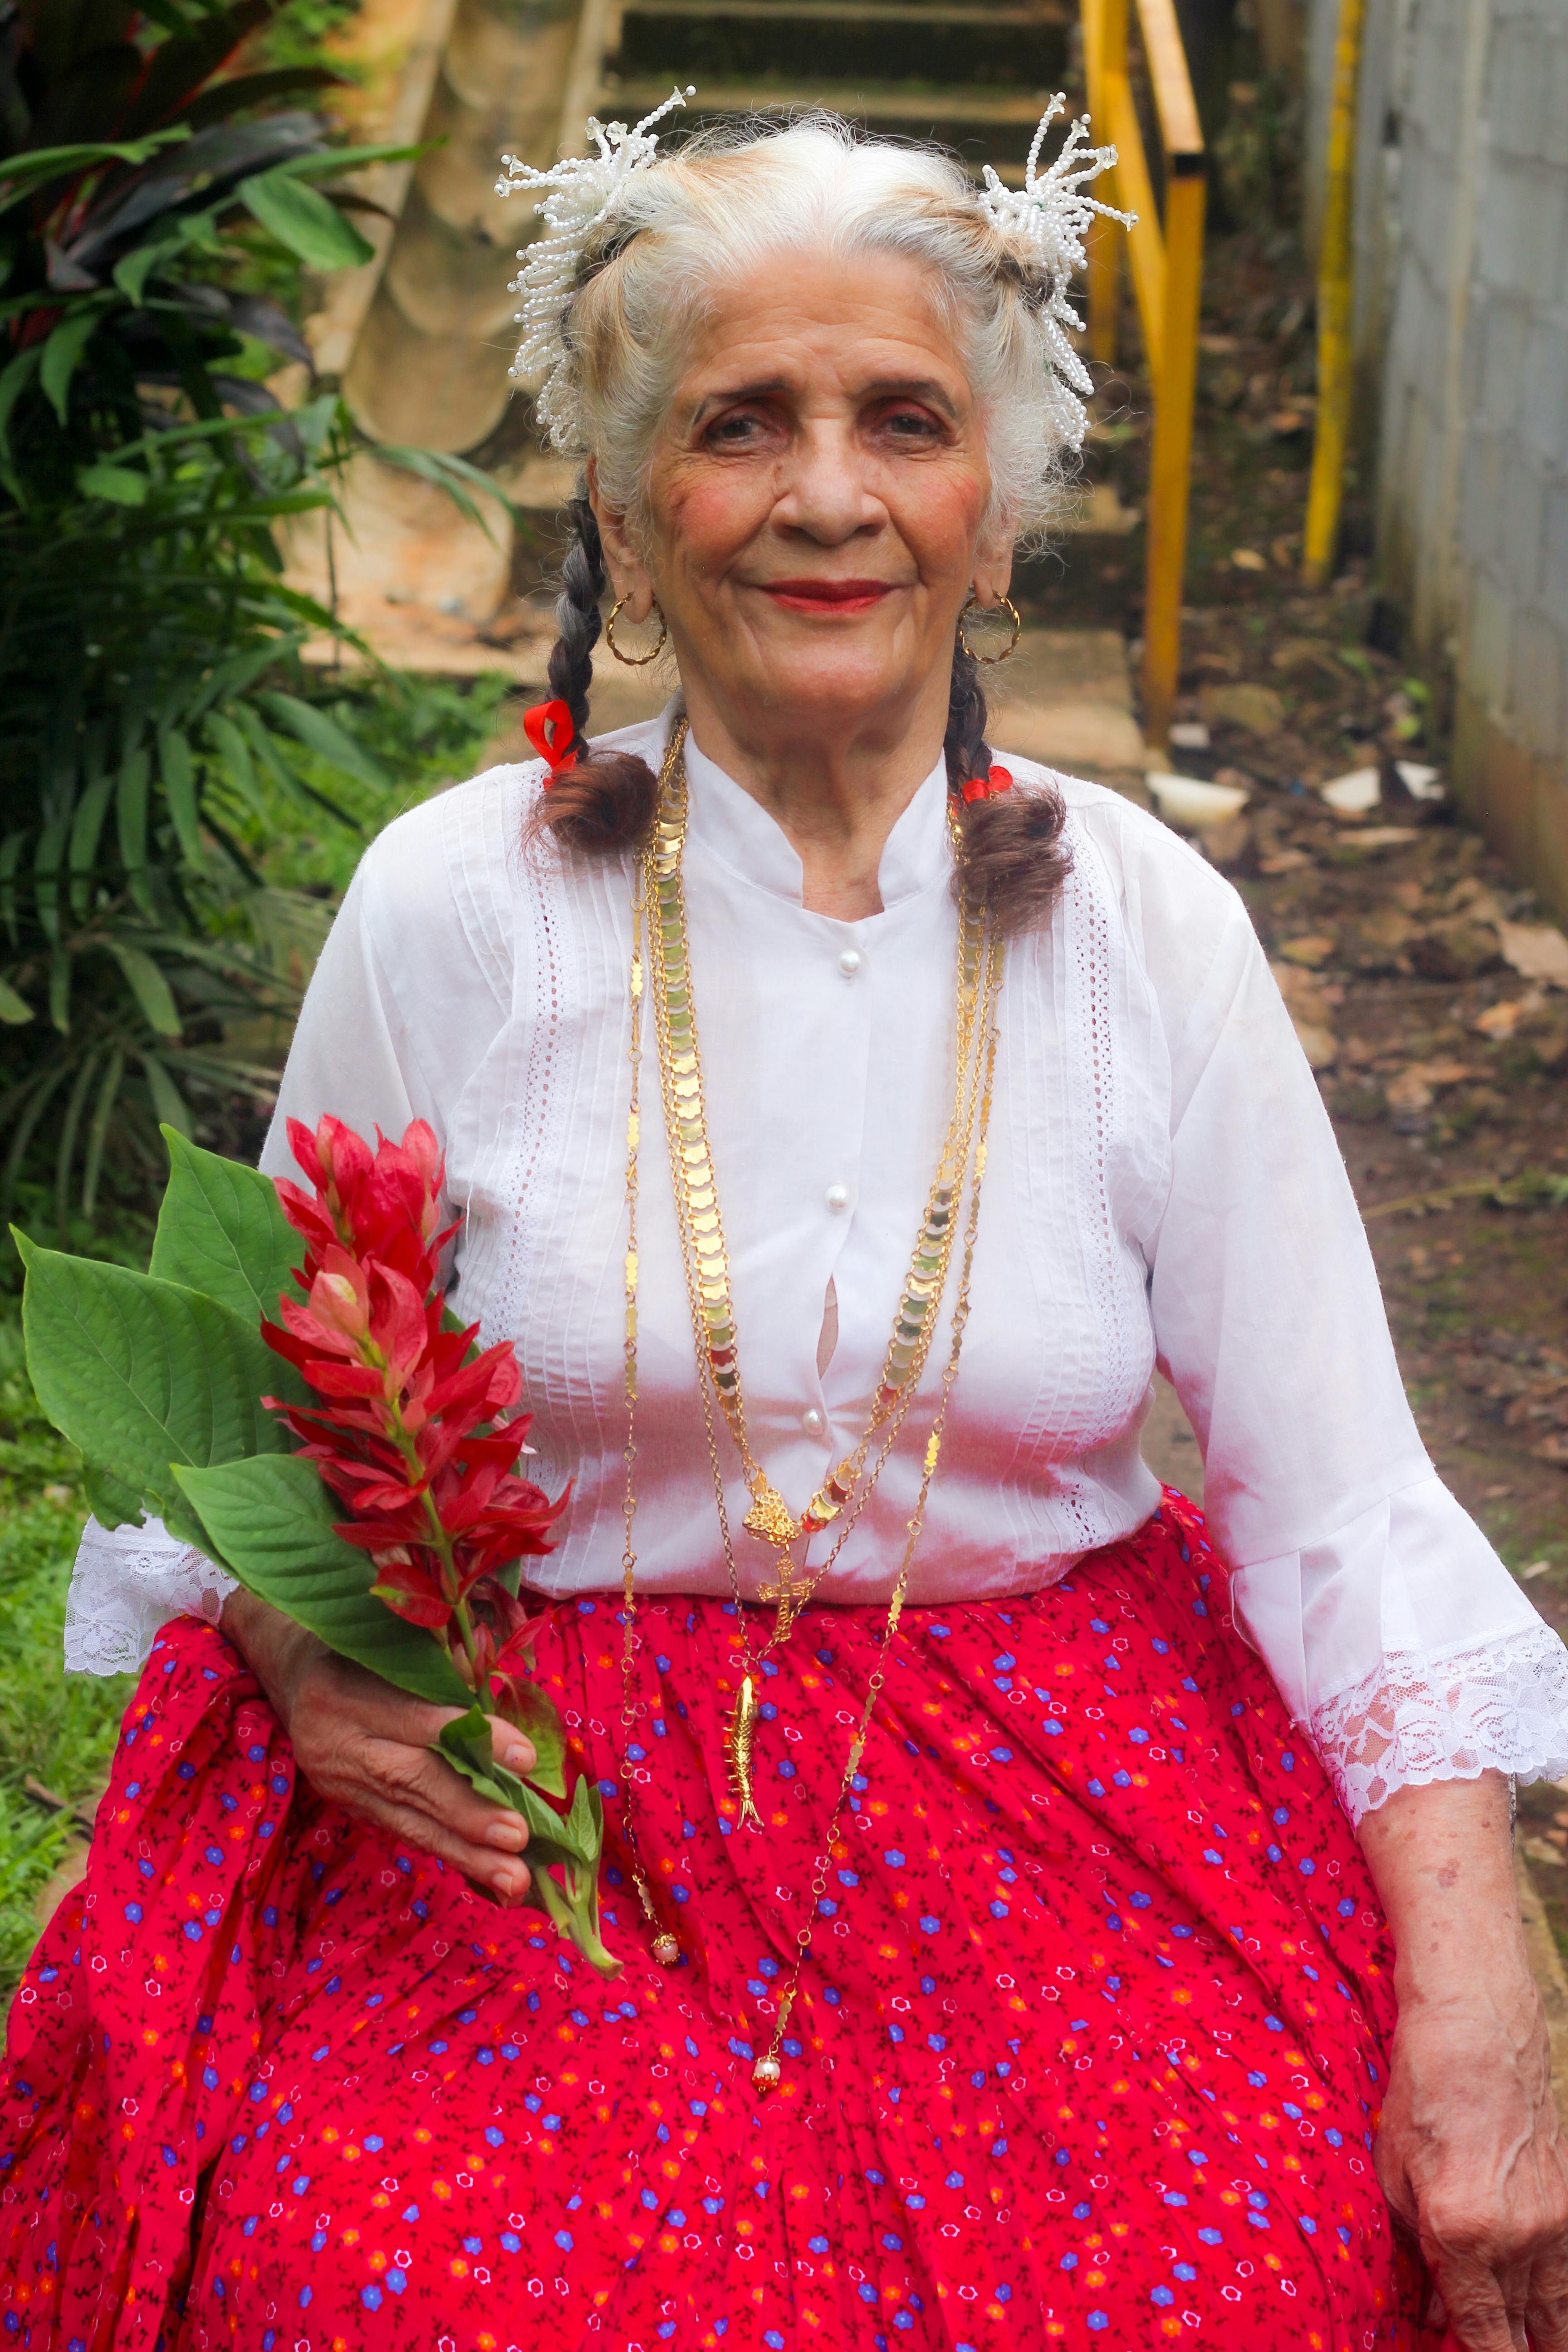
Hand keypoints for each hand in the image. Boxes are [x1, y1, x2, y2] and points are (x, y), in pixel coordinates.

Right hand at [220, 1589, 536, 1902]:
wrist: (289, 1672)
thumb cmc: (357, 1645)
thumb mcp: (389, 1640)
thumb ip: (441, 1668)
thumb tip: (505, 1699)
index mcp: (346, 1691)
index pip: (420, 1719)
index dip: (474, 1741)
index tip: (526, 1759)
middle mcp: (338, 1742)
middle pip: (410, 1782)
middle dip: (468, 1815)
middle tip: (518, 1839)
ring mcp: (340, 1782)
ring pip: (407, 1821)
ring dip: (463, 1853)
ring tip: (512, 1880)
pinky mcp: (348, 1805)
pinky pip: (400, 1830)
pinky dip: (444, 1850)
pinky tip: (482, 1872)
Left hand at [1361, 1773, 1567, 2347]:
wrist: (1478, 2032)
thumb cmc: (1420, 2094)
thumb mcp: (1394, 2175)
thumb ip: (1414, 2254)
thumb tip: (1429, 2316)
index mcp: (1460, 2233)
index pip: (1481, 2334)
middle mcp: (1516, 2238)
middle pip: (1525, 2334)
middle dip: (1508, 2351)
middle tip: (1488, 2349)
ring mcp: (1553, 2223)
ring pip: (1558, 2314)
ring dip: (1540, 2338)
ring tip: (1522, 2345)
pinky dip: (1557, 2304)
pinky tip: (1544, 2319)